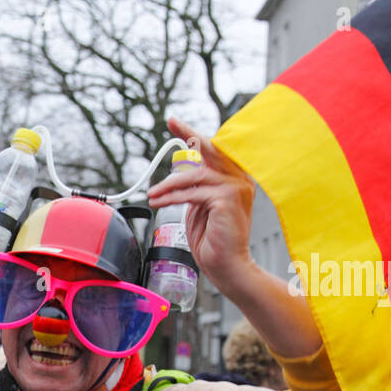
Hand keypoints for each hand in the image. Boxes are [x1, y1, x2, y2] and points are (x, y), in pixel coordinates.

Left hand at [149, 116, 320, 359]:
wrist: (226, 267)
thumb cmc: (213, 242)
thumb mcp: (199, 207)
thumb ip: (194, 188)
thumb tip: (178, 175)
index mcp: (234, 179)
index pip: (213, 150)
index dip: (193, 135)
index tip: (174, 122)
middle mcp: (239, 179)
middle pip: (210, 149)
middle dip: (188, 135)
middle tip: (171, 123)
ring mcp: (235, 188)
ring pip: (194, 174)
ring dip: (168, 184)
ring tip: (152, 195)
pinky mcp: (227, 199)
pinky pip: (192, 192)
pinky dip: (172, 197)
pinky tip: (159, 202)